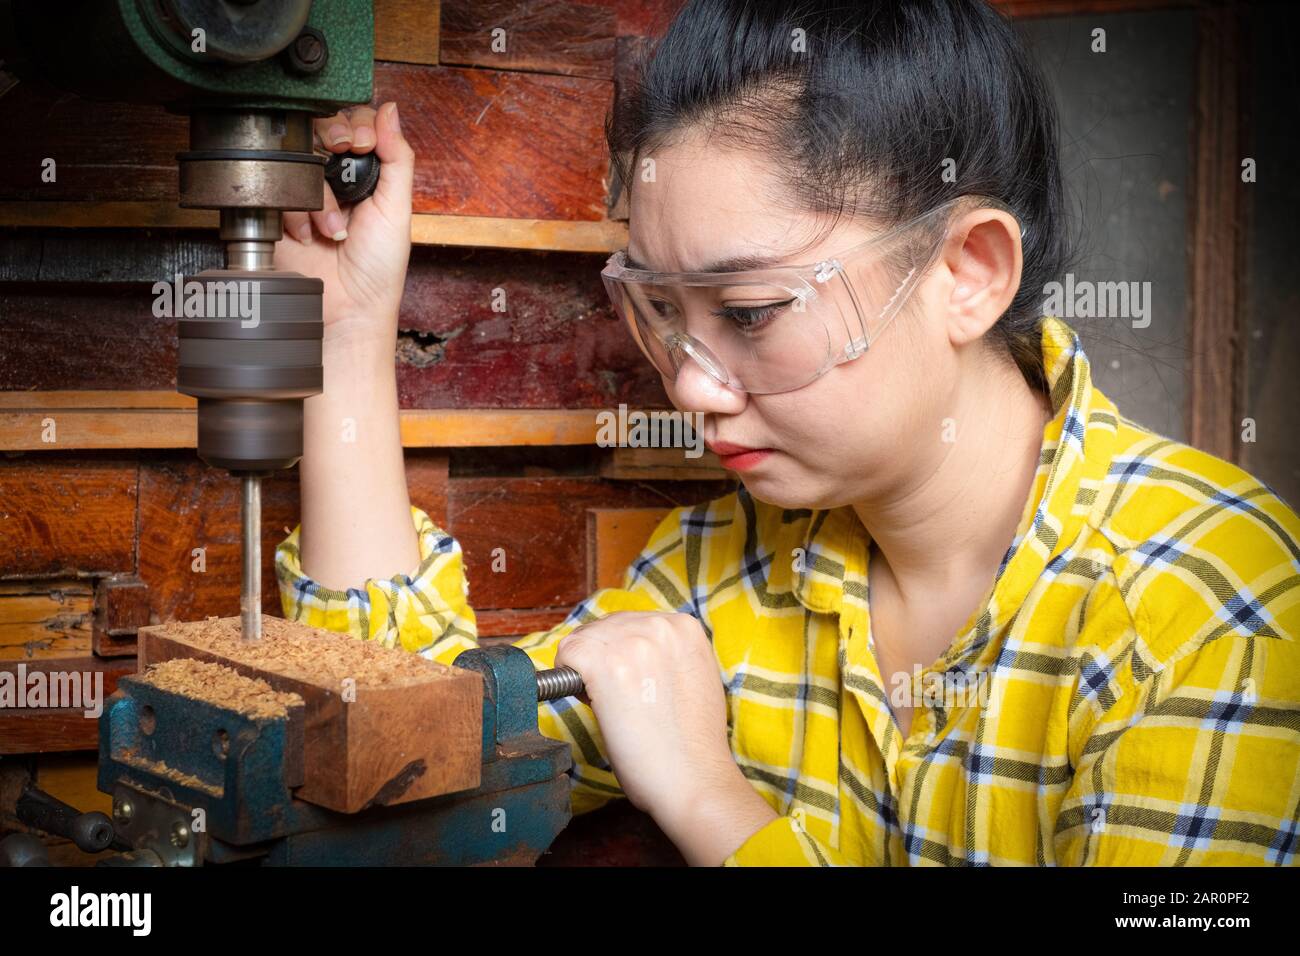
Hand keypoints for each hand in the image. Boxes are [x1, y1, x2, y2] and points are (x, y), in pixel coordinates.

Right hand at [273, 101, 413, 342]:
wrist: (348, 310)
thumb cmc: (378, 270)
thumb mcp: (398, 209)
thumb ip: (397, 157)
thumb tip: (390, 110)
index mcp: (366, 176)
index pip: (356, 124)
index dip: (356, 123)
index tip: (362, 141)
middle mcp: (334, 180)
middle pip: (322, 129)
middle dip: (334, 137)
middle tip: (344, 152)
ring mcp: (305, 194)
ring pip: (300, 156)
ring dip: (320, 191)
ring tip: (335, 226)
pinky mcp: (280, 211)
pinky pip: (279, 189)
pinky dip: (298, 212)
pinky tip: (312, 235)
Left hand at [555, 612, 737, 827]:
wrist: (693, 778)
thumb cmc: (691, 742)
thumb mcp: (692, 677)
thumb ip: (667, 655)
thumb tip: (629, 653)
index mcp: (685, 627)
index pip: (629, 623)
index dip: (619, 654)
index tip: (627, 682)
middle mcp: (660, 625)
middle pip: (603, 628)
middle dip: (600, 661)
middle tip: (618, 700)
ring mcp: (632, 642)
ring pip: (583, 640)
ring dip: (584, 670)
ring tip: (611, 705)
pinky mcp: (605, 664)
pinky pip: (566, 655)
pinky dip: (567, 680)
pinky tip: (592, 703)